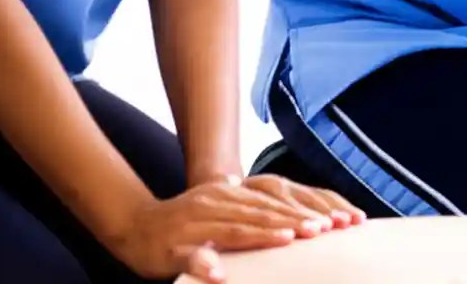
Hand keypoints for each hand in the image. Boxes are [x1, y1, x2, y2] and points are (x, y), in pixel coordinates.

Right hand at [107, 176, 366, 282]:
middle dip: (292, 222)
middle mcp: (214, 202)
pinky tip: (219, 274)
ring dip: (261, 235)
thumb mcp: (223, 205)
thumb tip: (295, 207)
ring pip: (234, 230)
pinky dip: (205, 264)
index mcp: (229, 193)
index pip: (272, 202)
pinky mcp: (173, 248)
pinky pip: (191, 257)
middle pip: (260, 214)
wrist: (137, 225)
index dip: (301, 210)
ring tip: (288, 241)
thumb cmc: (188, 221)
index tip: (330, 220)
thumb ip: (254, 205)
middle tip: (321, 230)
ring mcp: (193, 224)